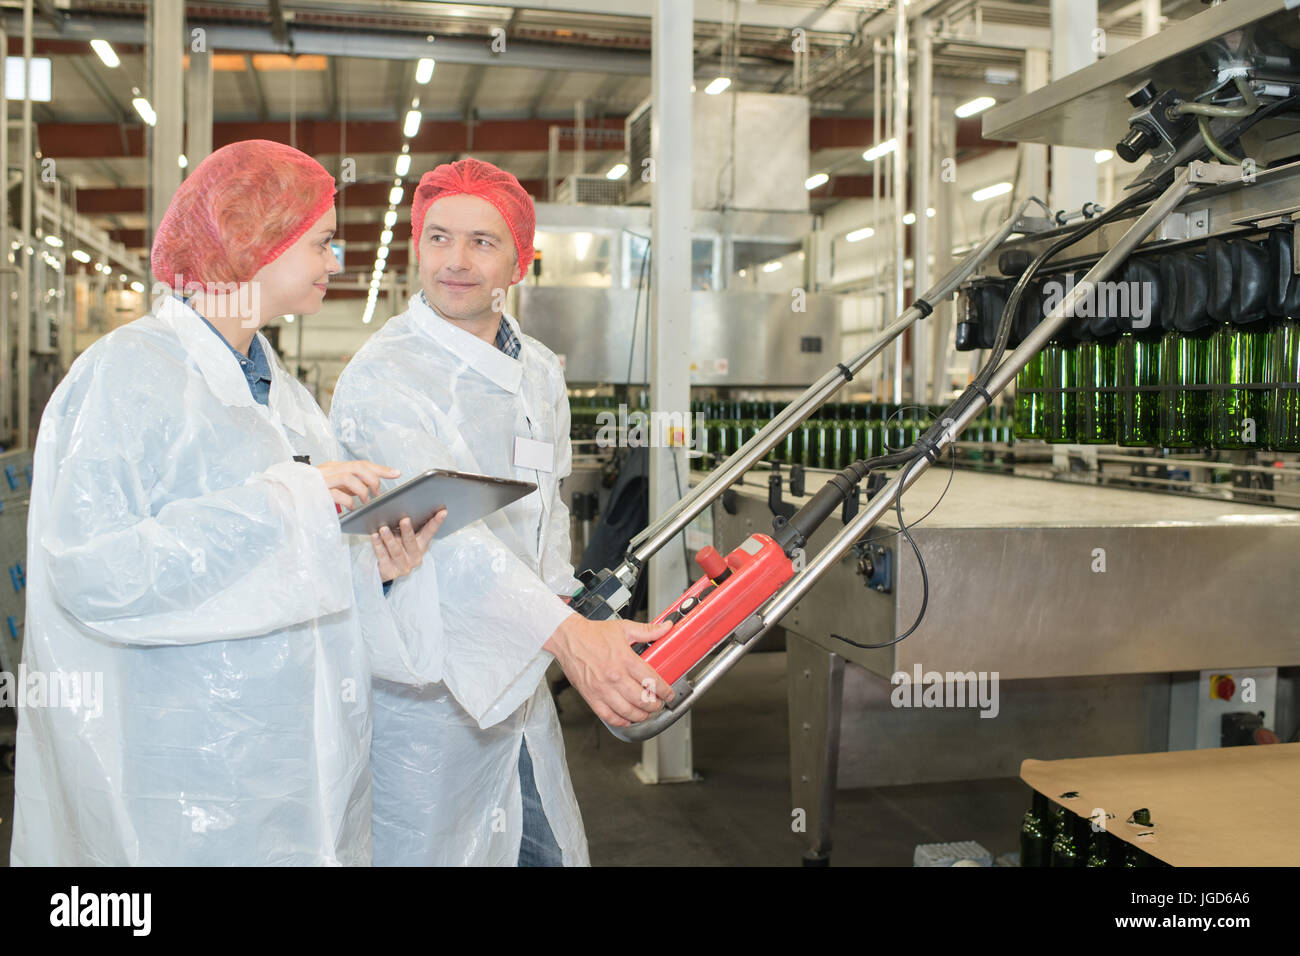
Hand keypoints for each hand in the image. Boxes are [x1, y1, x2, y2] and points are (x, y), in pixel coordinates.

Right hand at [315, 460, 397, 510]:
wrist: (283, 495)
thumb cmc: (310, 493)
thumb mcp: (333, 486)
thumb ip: (348, 485)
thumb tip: (370, 488)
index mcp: (335, 467)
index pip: (361, 464)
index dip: (381, 468)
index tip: (397, 473)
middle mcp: (329, 470)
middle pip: (358, 467)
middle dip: (373, 479)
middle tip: (377, 493)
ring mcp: (322, 480)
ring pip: (349, 477)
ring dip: (362, 491)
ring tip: (364, 501)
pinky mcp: (316, 492)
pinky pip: (337, 494)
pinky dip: (348, 501)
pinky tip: (351, 508)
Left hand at [372, 512, 444, 581]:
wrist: (385, 570)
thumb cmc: (396, 548)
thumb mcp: (404, 539)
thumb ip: (408, 529)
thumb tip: (405, 509)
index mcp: (421, 546)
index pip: (429, 533)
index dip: (436, 523)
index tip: (442, 512)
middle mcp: (414, 557)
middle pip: (411, 542)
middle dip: (408, 531)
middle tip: (404, 520)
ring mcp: (403, 566)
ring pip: (396, 551)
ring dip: (390, 538)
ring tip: (383, 528)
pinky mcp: (390, 571)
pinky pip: (383, 556)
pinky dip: (378, 545)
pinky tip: (374, 536)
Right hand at [543, 615, 673, 726]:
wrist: (568, 638)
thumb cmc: (593, 634)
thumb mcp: (624, 628)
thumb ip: (647, 630)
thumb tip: (666, 627)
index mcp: (625, 659)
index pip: (651, 680)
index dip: (664, 691)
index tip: (668, 694)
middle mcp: (614, 676)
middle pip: (642, 699)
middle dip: (655, 705)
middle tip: (659, 704)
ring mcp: (602, 688)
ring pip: (627, 711)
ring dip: (641, 715)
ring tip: (646, 713)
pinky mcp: (590, 696)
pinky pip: (608, 715)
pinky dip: (620, 720)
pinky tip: (627, 719)